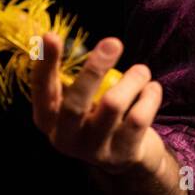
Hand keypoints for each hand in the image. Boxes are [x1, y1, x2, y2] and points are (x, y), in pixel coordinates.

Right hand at [31, 31, 187, 194]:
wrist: (127, 158)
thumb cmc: (100, 115)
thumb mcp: (83, 99)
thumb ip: (78, 77)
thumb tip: (87, 42)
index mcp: (49, 120)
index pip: (42, 90)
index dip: (45, 63)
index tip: (50, 35)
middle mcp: (66, 138)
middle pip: (76, 103)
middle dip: (95, 69)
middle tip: (113, 42)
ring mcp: (94, 150)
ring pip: (112, 105)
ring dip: (132, 79)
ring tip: (141, 71)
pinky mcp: (122, 154)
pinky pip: (138, 117)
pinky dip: (149, 96)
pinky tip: (152, 88)